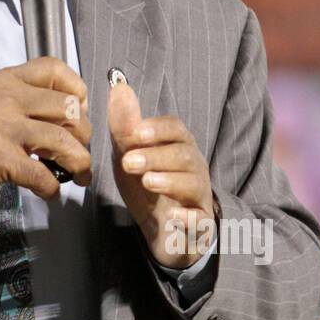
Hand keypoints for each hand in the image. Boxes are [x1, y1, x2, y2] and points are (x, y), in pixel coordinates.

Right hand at [0, 56, 92, 203]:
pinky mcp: (1, 157)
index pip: (55, 69)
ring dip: (79, 164)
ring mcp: (5, 127)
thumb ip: (21, 101)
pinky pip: (43, 174)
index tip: (79, 110)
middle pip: (69, 110)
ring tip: (79, 176)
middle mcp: (9, 98)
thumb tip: (62, 118)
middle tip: (78, 150)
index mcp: (7, 81)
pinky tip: (49, 192)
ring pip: (64, 142)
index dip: (77, 90)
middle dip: (83, 135)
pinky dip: (52, 188)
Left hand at [108, 73, 215, 268]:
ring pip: (193, 184)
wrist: (162, 231)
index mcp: (177, 147)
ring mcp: (198, 196)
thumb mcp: (130, 155)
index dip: (158, 129)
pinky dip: (189, 218)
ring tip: (147, 182)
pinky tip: (174, 216)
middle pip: (184, 155)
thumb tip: (119, 87)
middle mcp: (193, 168)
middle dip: (157, 156)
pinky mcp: (199, 224)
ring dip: (170, 181)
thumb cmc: (148, 188)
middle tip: (129, 162)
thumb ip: (125, 126)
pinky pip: (200, 220)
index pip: (176, 129)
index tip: (137, 134)